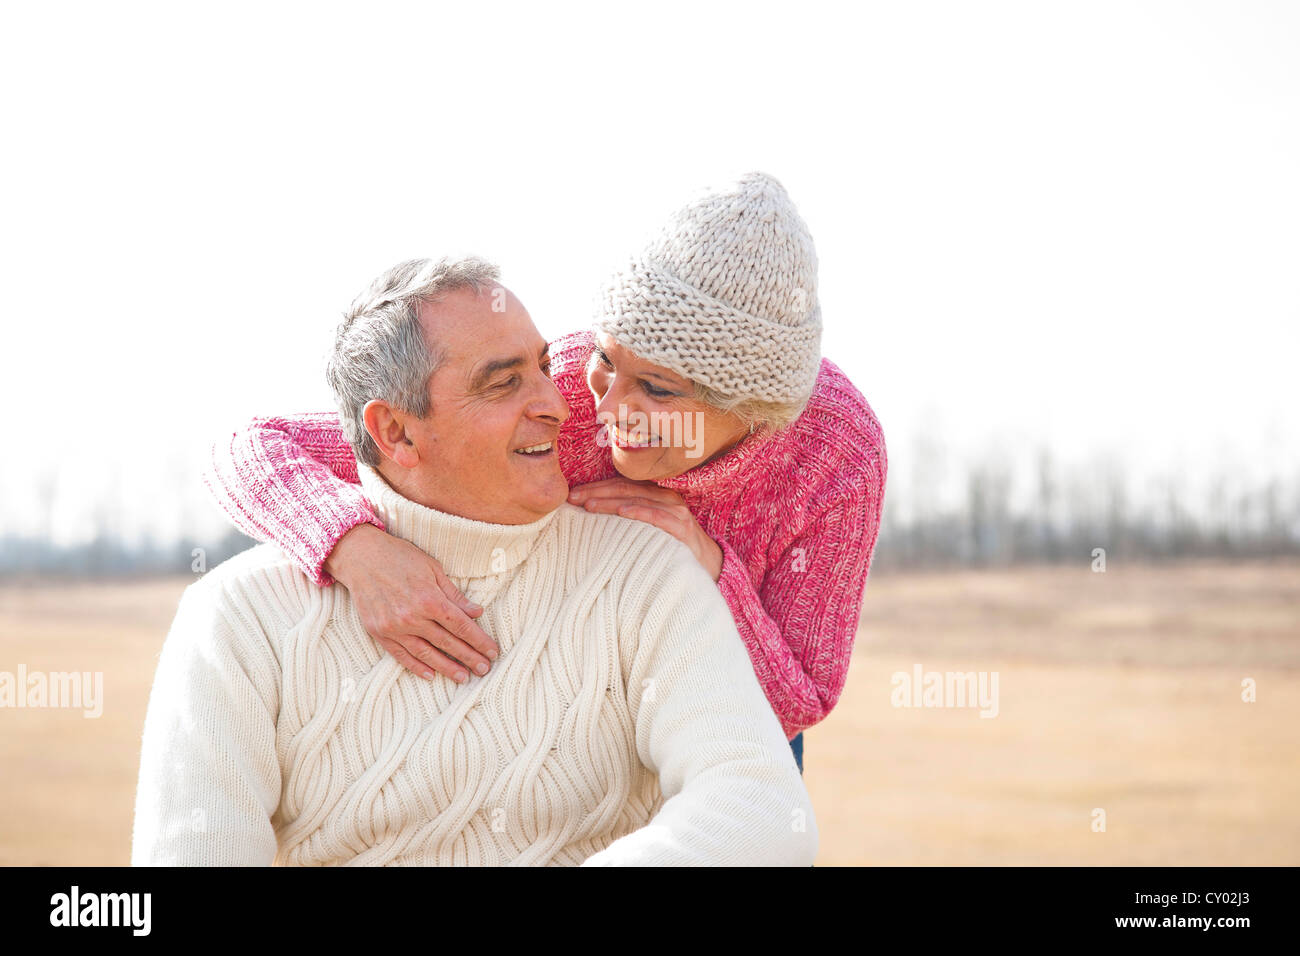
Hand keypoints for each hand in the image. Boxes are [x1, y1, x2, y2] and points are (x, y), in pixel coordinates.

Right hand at [324, 524, 499, 681]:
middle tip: (485, 670)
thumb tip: (477, 613)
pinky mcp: (379, 633)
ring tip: (463, 678)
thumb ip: (454, 595)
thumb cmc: (400, 557)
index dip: (479, 641)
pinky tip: (431, 675)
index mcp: (430, 599)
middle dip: (469, 658)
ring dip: (447, 668)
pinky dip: (417, 667)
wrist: (360, 556)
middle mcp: (412, 617)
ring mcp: (394, 628)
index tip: (493, 652)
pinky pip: (401, 655)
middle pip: (447, 643)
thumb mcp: (433, 569)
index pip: (461, 626)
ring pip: (426, 654)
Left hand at [567, 479, 723, 579]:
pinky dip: (639, 512)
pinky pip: (658, 517)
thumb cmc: (672, 548)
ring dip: (611, 501)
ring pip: (638, 500)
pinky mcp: (684, 529)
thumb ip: (629, 520)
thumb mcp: (649, 529)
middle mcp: (667, 498)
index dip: (596, 487)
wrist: (710, 567)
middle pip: (626, 489)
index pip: (621, 485)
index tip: (571, 495)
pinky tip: (621, 513)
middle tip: (572, 498)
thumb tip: (591, 518)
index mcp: (656, 495)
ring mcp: (676, 512)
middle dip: (596, 492)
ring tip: (588, 505)